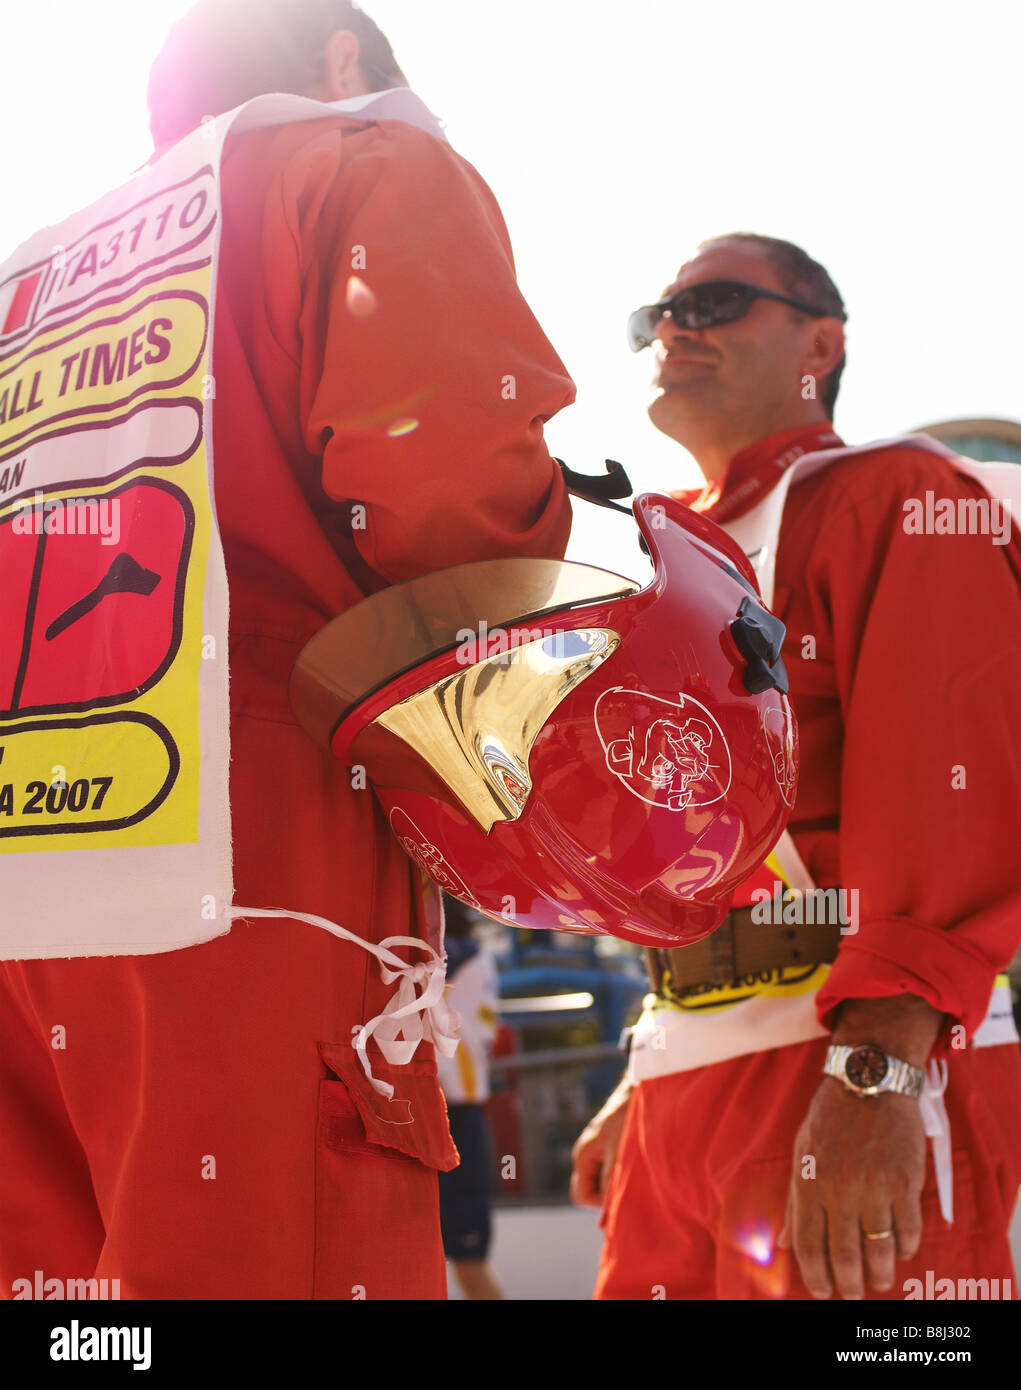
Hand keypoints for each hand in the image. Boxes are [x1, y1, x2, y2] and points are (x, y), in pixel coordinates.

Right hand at [570, 1079, 633, 1207]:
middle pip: (592, 1188)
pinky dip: (625, 1171)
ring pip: (605, 1178)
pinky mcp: (612, 1142)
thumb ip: (611, 1183)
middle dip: (610, 1194)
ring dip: (620, 1181)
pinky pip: (613, 1167)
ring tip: (639, 1173)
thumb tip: (606, 1215)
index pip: (581, 1195)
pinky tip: (641, 1164)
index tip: (622, 1196)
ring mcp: (599, 1147)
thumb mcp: (619, 1156)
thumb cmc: (629, 1120)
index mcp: (583, 1155)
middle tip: (634, 1187)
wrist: (642, 1089)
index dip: (600, 1204)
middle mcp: (588, 1152)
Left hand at [778, 1077, 926, 1298]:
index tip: (822, 1291)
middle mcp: (840, 1191)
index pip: (809, 1246)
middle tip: (852, 1294)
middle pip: (845, 1256)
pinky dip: (905, 1247)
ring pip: (879, 1250)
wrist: (867, 1079)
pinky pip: (908, 1230)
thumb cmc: (831, 1117)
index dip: (815, 1277)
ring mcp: (875, 1188)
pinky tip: (901, 1250)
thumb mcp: (801, 1153)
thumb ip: (796, 1201)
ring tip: (878, 1280)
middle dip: (848, 1285)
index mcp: (809, 1184)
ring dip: (879, 1274)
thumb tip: (784, 1243)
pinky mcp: (905, 1182)